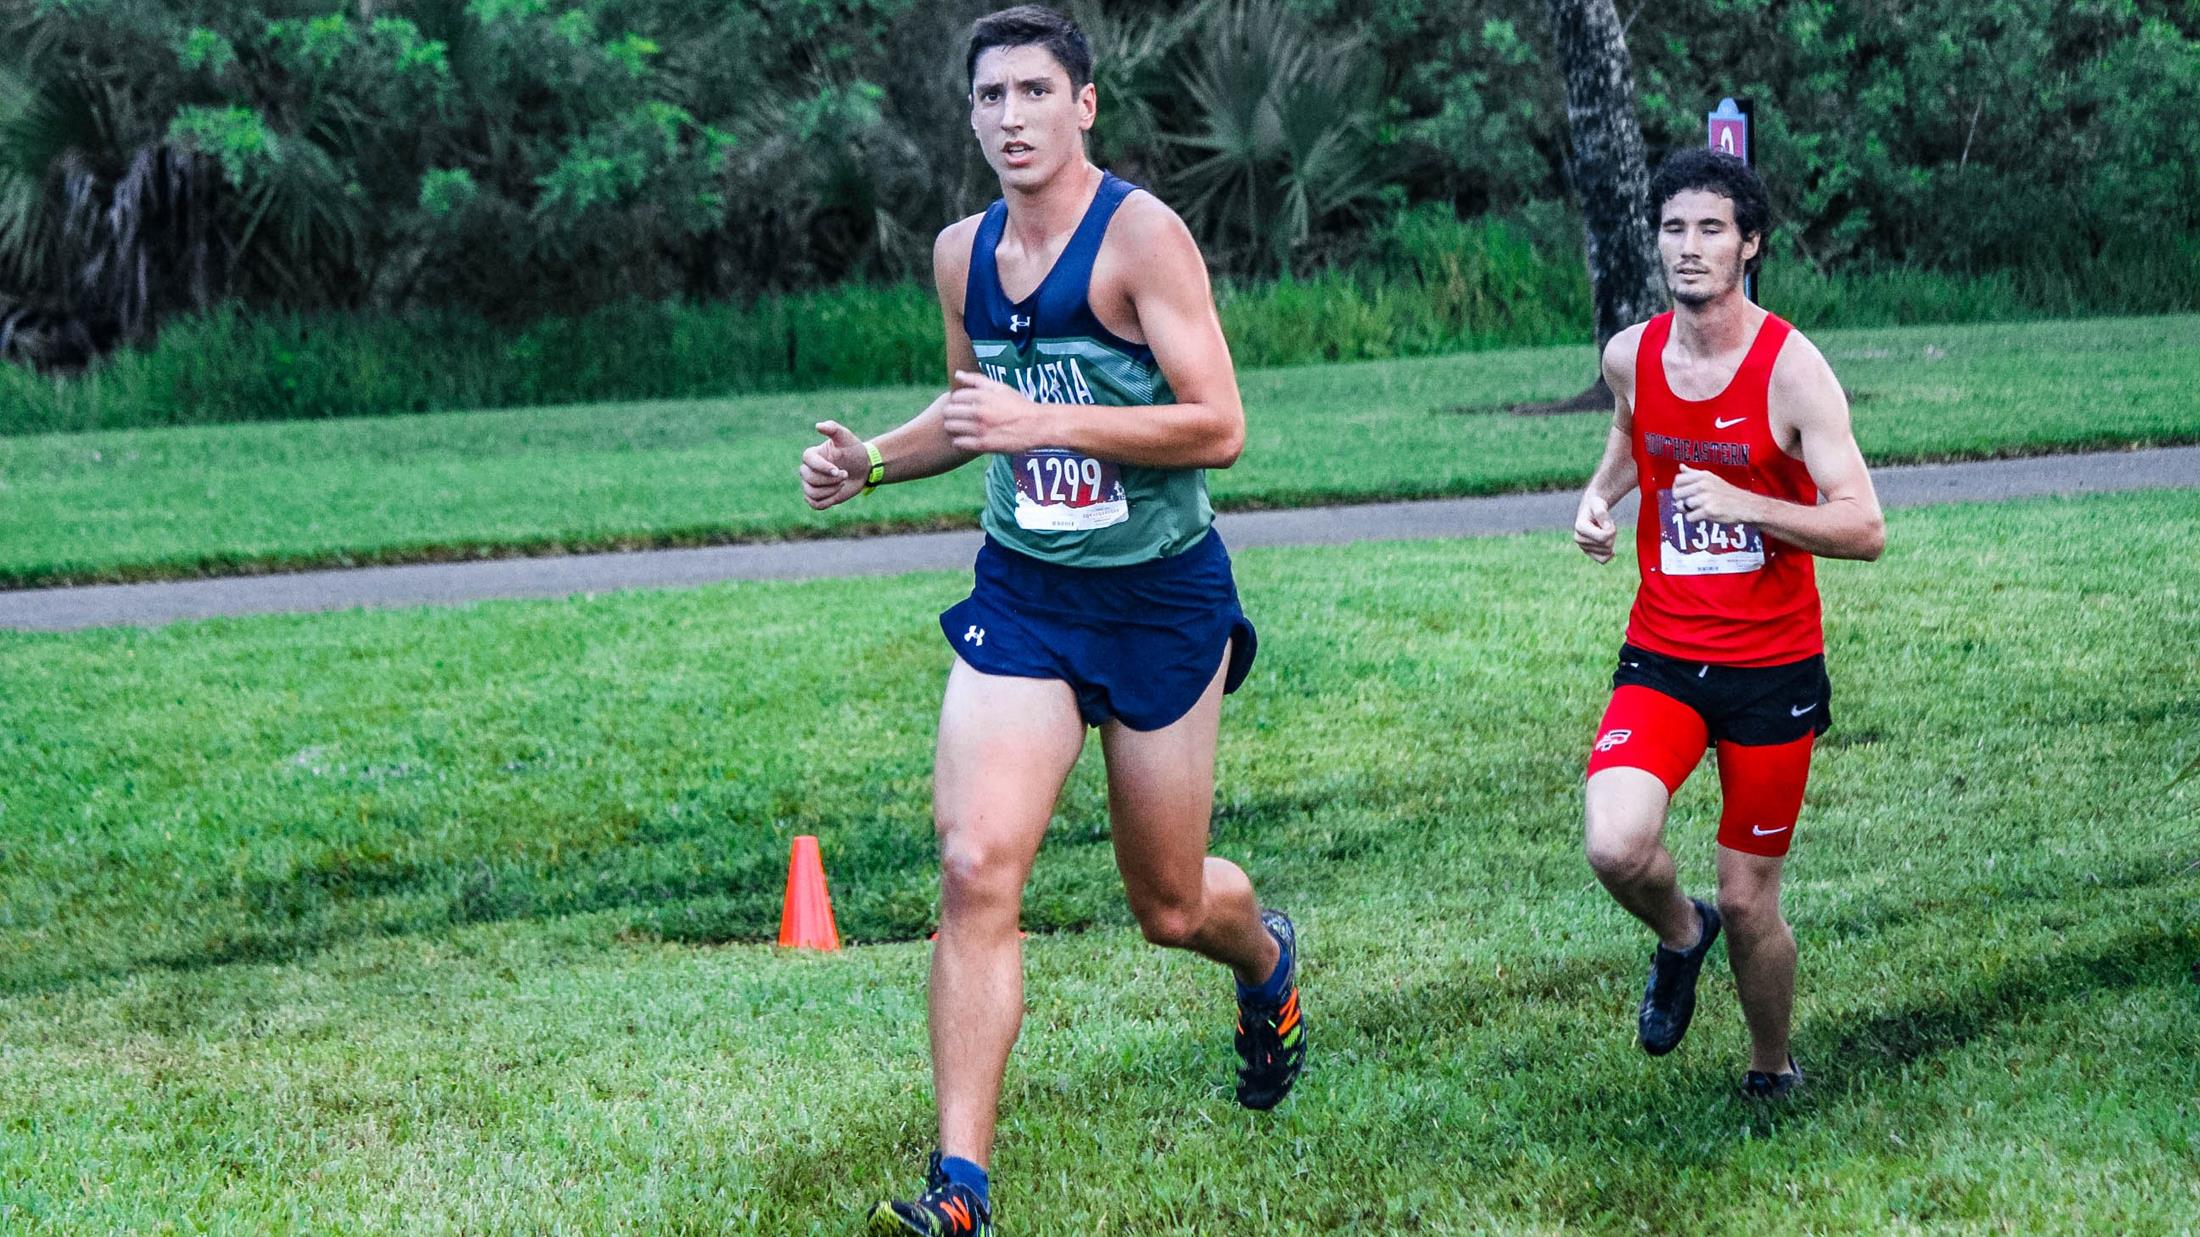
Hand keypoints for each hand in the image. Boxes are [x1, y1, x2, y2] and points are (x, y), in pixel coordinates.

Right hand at [798, 420, 869, 510]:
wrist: (863, 468)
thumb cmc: (854, 450)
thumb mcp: (846, 438)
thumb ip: (833, 429)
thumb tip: (818, 426)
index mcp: (811, 455)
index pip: (808, 461)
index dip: (822, 468)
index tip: (838, 470)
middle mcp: (807, 470)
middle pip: (809, 479)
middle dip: (830, 480)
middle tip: (845, 474)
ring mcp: (811, 484)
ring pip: (812, 493)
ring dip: (831, 490)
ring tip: (842, 482)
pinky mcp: (817, 497)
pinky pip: (815, 504)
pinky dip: (828, 501)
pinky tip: (838, 492)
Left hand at [941, 370, 1057, 453]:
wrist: (1036, 426)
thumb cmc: (1018, 405)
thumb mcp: (1000, 387)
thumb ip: (977, 380)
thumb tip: (957, 374)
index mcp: (982, 396)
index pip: (954, 397)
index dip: (957, 401)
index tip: (964, 405)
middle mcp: (979, 411)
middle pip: (949, 412)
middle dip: (952, 413)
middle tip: (959, 417)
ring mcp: (980, 429)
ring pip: (951, 427)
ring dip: (953, 427)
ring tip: (962, 428)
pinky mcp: (983, 445)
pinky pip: (959, 443)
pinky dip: (959, 441)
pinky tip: (967, 438)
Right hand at [1574, 492, 1616, 562]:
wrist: (1591, 510)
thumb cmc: (1596, 506)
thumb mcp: (1599, 504)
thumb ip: (1602, 513)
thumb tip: (1607, 528)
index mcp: (1580, 527)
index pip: (1603, 537)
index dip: (1612, 530)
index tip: (1610, 522)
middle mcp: (1578, 539)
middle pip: (1607, 545)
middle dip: (1612, 534)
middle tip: (1607, 524)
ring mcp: (1583, 547)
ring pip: (1607, 552)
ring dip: (1611, 540)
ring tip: (1604, 530)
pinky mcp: (1588, 553)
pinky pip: (1603, 560)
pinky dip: (1609, 553)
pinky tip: (1609, 544)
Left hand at [1671, 466, 1756, 524]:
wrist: (1745, 505)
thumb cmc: (1726, 493)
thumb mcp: (1712, 479)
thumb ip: (1694, 474)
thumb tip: (1680, 467)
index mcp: (1703, 475)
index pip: (1678, 479)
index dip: (1677, 488)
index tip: (1683, 493)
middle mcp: (1703, 485)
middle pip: (1677, 494)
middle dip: (1681, 501)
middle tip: (1691, 504)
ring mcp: (1705, 498)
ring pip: (1681, 506)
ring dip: (1688, 510)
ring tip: (1699, 509)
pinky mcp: (1708, 511)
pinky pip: (1689, 517)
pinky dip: (1694, 519)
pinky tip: (1703, 515)